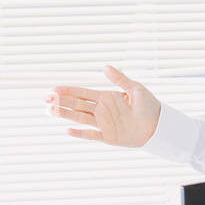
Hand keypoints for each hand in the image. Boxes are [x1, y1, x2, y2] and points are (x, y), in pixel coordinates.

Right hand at [46, 65, 161, 147]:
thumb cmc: (149, 106)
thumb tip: (105, 67)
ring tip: (50, 111)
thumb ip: (120, 79)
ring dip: (65, 114)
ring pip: (79, 118)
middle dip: (61, 101)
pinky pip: (91, 135)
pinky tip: (68, 130)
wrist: (159, 126)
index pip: (83, 93)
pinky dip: (79, 133)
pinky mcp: (108, 137)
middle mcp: (102, 110)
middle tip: (46, 99)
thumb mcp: (136, 89)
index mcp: (106, 97)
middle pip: (76, 105)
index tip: (54, 88)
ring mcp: (103, 124)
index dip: (68, 90)